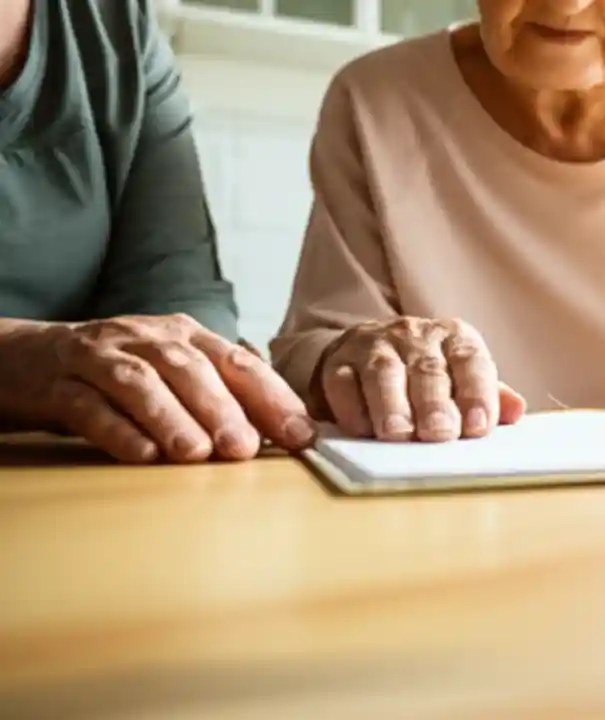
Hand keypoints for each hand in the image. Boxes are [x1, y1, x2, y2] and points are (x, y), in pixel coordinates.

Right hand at [0, 314, 316, 463]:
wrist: (32, 358)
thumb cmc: (123, 375)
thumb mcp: (176, 375)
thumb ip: (226, 399)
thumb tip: (287, 438)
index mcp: (187, 336)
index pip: (239, 363)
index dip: (274, 398)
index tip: (303, 435)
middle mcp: (147, 338)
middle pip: (189, 369)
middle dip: (222, 409)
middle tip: (245, 449)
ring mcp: (101, 357)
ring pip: (140, 382)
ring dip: (172, 418)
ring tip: (196, 454)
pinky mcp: (59, 383)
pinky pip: (89, 406)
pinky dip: (117, 430)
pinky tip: (141, 455)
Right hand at [315, 318, 525, 442]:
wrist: (362, 354)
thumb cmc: (423, 377)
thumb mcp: (461, 381)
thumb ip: (488, 397)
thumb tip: (516, 410)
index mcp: (454, 338)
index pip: (471, 361)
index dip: (477, 393)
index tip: (478, 427)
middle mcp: (415, 335)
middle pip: (428, 369)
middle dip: (434, 404)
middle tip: (439, 434)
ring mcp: (373, 346)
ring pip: (384, 373)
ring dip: (392, 406)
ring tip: (399, 435)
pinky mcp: (337, 362)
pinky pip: (343, 383)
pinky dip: (352, 408)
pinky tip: (361, 430)